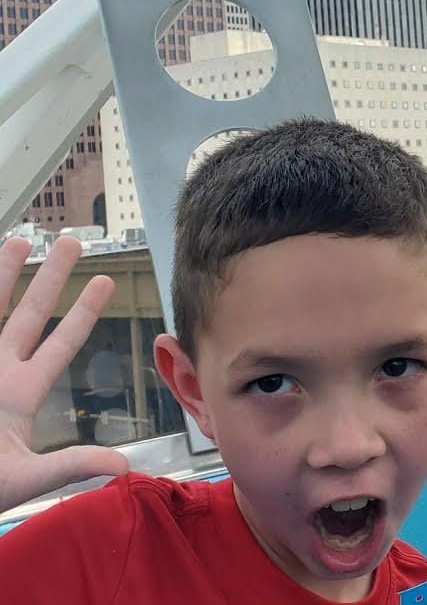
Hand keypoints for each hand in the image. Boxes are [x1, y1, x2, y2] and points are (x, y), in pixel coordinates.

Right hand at [0, 236, 126, 513]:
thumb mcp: (25, 478)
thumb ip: (70, 465)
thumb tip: (123, 465)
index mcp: (20, 392)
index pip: (61, 344)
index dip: (84, 313)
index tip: (106, 283)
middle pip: (29, 313)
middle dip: (50, 277)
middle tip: (72, 242)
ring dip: (2, 274)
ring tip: (21, 239)